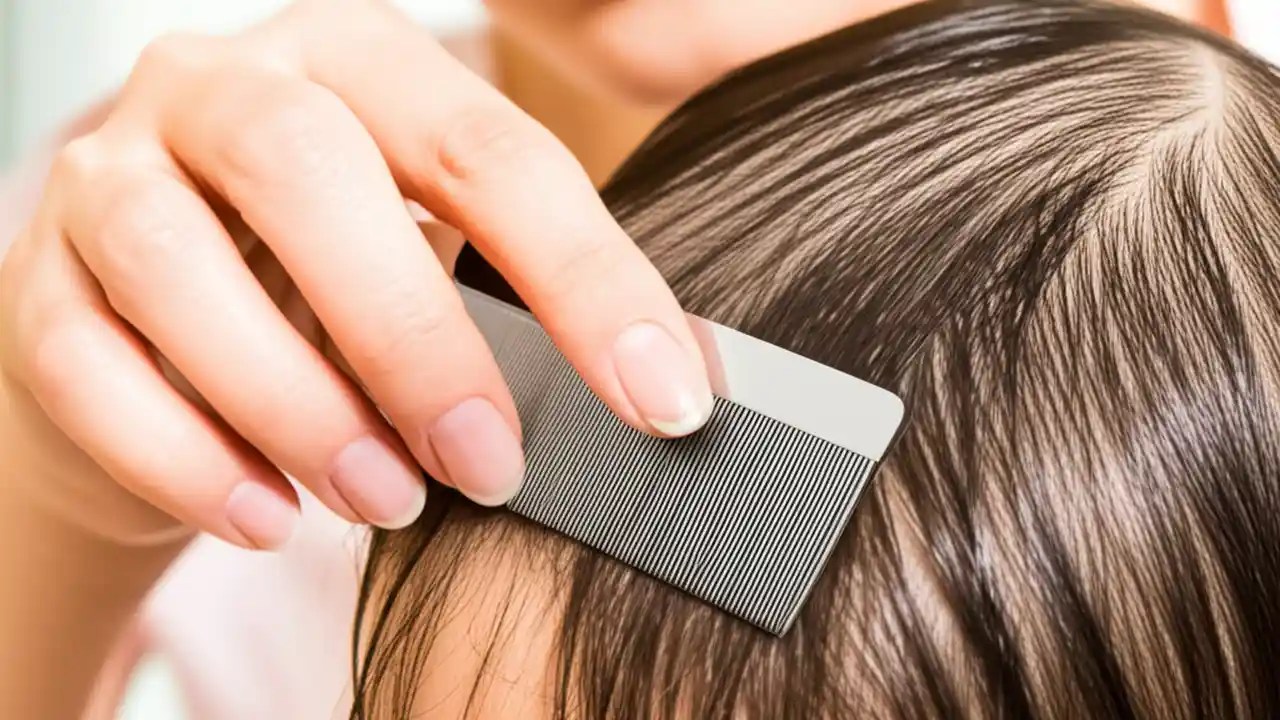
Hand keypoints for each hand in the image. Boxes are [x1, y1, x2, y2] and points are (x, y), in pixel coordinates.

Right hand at [0, 0, 711, 549]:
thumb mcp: (429, 245)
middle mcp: (222, 88)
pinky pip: (87, 367)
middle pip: (310, 175)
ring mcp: (109, 174)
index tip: (663, 400)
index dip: (585, 277)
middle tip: (492, 464)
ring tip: (387, 501)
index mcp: (357, 62)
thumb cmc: (327, 279)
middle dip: (415, 337)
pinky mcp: (33, 280)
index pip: (485, 148)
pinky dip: (187, 459)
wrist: (164, 314)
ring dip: (301, 408)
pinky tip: (269, 520)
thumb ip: (519, 291)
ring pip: (179, 266)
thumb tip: (656, 385)